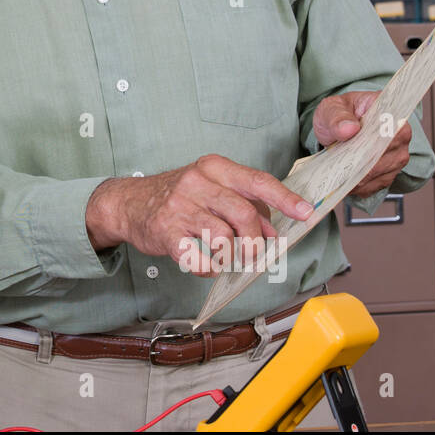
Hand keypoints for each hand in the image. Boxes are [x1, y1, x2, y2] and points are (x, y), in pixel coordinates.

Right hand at [85, 154, 314, 276]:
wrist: (128, 203)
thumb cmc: (178, 197)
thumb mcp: (211, 189)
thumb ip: (245, 205)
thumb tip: (275, 231)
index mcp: (213, 168)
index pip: (257, 181)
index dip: (285, 199)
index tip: (305, 212)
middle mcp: (196, 182)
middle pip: (243, 212)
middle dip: (256, 239)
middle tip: (256, 252)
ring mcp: (179, 207)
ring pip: (223, 236)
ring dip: (234, 255)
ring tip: (229, 259)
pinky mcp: (166, 232)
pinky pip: (197, 257)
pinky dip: (208, 267)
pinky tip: (207, 264)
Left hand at [312, 90, 409, 196]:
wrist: (339, 125)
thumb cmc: (339, 113)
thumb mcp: (331, 108)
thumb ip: (337, 116)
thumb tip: (349, 128)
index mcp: (391, 114)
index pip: (388, 134)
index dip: (368, 146)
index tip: (348, 151)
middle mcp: (400, 136)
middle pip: (380, 159)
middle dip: (354, 165)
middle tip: (334, 164)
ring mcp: (397, 157)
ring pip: (374, 176)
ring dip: (353, 176)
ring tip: (336, 169)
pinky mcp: (389, 174)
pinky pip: (372, 187)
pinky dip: (355, 186)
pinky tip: (343, 178)